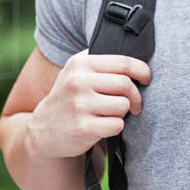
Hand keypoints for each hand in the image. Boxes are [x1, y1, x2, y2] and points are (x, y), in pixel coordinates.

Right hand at [26, 50, 150, 159]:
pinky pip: (117, 125)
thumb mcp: (76, 72)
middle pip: (126, 84)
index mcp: (80, 63)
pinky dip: (115, 127)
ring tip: (111, 113)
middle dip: (136, 96)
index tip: (147, 79)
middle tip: (135, 104)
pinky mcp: (82, 128)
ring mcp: (79, 105)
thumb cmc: (69, 97)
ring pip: (123, 105)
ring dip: (123, 112)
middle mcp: (78, 81)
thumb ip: (101, 63)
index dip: (143, 71)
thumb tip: (138, 60)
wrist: (42, 129)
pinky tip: (104, 125)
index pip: (123, 62)